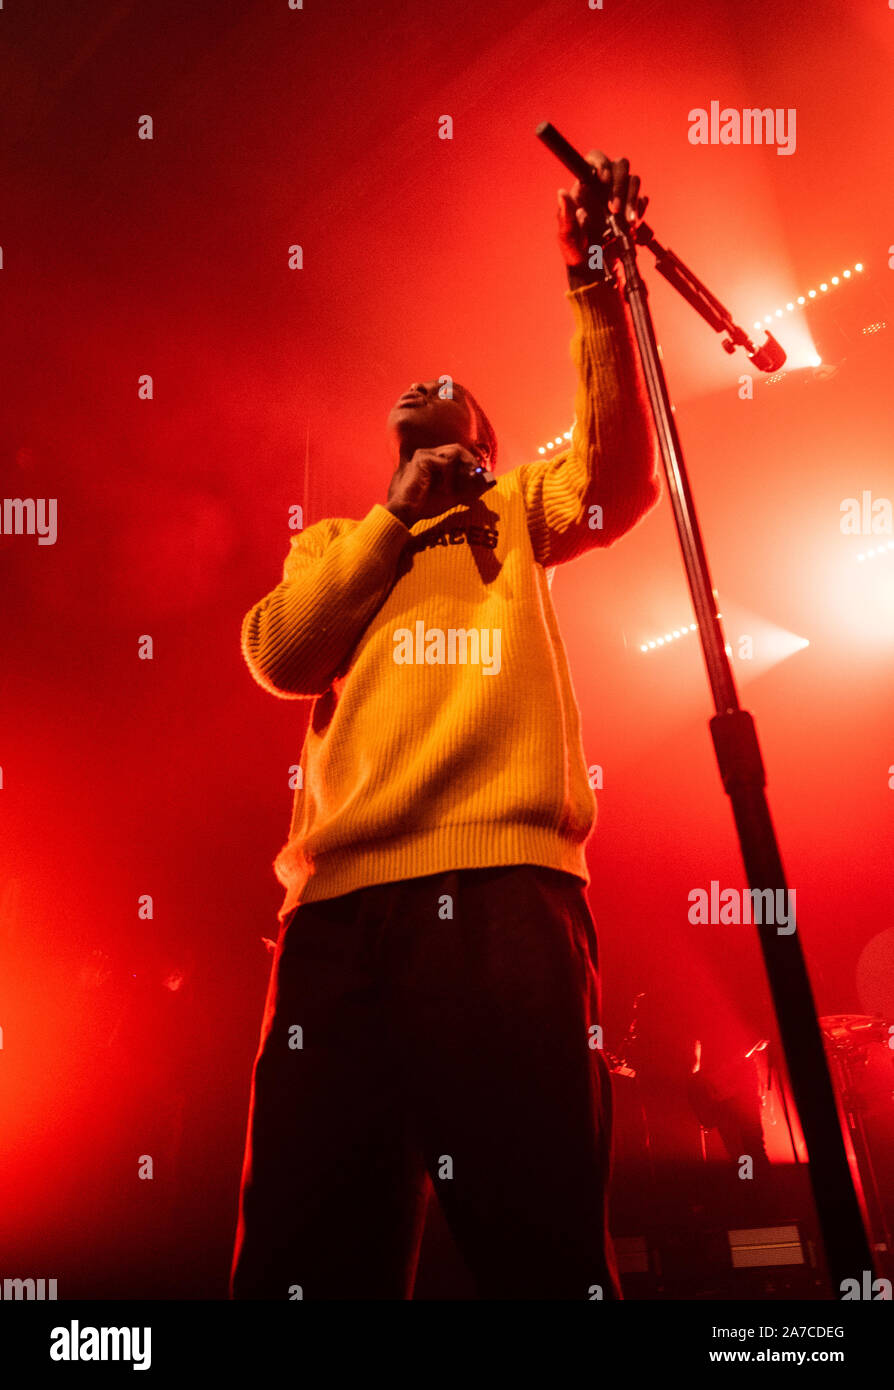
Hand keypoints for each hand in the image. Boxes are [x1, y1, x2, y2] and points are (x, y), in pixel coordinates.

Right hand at [386, 444, 488, 525]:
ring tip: (455, 489)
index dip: (471, 464)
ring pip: (454, 452)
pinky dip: (451, 476)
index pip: (459, 454)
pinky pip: (446, 462)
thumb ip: (472, 488)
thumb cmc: (427, 505)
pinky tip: (446, 491)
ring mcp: (425, 454)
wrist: (406, 513)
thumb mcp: (455, 495)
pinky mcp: (422, 459)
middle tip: (475, 480)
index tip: (479, 481)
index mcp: (434, 460)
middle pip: (458, 449)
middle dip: (470, 464)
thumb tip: (493, 481)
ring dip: (460, 471)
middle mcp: (429, 453)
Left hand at [557, 151, 648, 269]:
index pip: (595, 159)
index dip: (602, 163)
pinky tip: (632, 223)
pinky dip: (640, 208)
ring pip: (633, 180)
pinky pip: (642, 198)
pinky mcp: (631, 208)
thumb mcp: (566, 235)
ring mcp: (619, 195)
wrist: (594, 270)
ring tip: (627, 221)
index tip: (604, 178)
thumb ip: (564, 214)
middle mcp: (603, 186)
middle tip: (614, 210)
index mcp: (586, 185)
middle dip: (619, 186)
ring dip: (632, 199)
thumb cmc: (575, 251)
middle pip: (620, 165)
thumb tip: (561, 193)